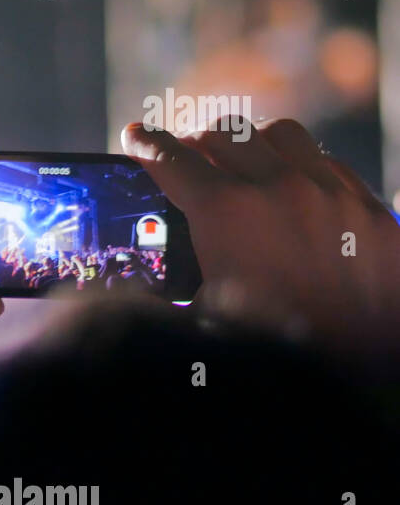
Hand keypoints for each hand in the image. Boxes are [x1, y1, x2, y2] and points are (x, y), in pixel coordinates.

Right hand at [122, 118, 399, 350]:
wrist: (368, 370)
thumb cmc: (276, 350)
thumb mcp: (202, 318)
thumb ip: (166, 288)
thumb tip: (134, 285)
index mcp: (226, 213)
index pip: (171, 159)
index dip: (145, 145)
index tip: (136, 137)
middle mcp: (278, 188)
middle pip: (224, 134)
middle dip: (196, 142)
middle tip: (185, 159)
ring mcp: (331, 192)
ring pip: (280, 135)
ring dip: (251, 143)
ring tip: (241, 162)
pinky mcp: (370, 209)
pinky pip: (328, 163)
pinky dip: (301, 167)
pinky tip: (294, 191)